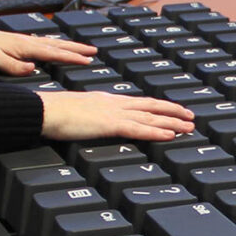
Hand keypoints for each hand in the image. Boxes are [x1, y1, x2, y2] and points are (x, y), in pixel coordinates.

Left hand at [0, 22, 96, 74]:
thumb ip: (13, 66)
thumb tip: (33, 69)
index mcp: (23, 47)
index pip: (53, 52)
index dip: (72, 57)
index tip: (88, 60)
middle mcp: (26, 42)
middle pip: (57, 45)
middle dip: (76, 48)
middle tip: (93, 51)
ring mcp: (22, 41)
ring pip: (51, 43)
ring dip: (67, 46)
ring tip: (81, 48)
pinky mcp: (16, 43)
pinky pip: (42, 43)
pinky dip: (54, 45)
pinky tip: (55, 47)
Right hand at [37, 91, 195, 141]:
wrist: (44, 110)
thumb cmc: (55, 113)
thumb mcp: (80, 113)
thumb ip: (94, 117)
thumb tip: (99, 123)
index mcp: (107, 100)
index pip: (139, 103)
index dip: (159, 107)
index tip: (174, 110)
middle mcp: (114, 103)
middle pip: (150, 107)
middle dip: (173, 112)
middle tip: (191, 118)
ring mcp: (113, 113)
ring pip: (150, 117)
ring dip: (171, 122)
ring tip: (189, 127)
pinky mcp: (109, 125)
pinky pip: (138, 129)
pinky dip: (156, 132)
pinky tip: (170, 135)